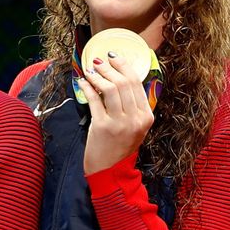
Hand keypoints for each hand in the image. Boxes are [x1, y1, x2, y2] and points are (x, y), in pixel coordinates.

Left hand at [79, 50, 155, 174]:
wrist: (110, 171)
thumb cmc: (120, 147)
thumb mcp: (135, 127)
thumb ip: (132, 106)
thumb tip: (119, 78)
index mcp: (146, 117)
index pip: (137, 84)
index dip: (125, 66)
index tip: (115, 58)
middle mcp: (135, 119)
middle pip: (124, 83)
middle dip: (110, 68)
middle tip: (99, 61)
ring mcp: (119, 123)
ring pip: (110, 88)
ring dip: (98, 75)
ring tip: (90, 70)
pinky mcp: (102, 126)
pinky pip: (94, 99)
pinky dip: (87, 87)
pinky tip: (82, 82)